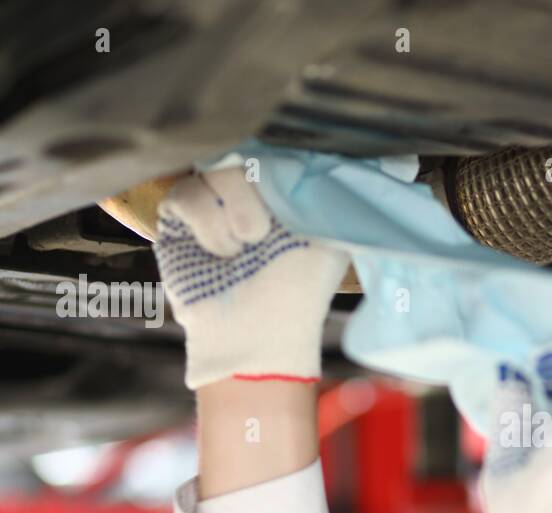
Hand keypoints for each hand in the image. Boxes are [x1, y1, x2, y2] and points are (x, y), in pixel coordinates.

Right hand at [154, 167, 349, 389]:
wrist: (259, 330)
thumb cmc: (299, 289)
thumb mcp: (330, 235)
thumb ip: (332, 193)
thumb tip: (371, 157)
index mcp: (285, 187)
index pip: (276, 143)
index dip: (281, 158)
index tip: (288, 187)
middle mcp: (248, 187)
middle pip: (243, 148)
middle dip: (254, 187)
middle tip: (262, 231)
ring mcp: (213, 199)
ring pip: (213, 166)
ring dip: (234, 207)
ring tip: (246, 244)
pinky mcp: (179, 215)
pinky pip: (187, 193)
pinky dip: (207, 220)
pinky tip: (223, 251)